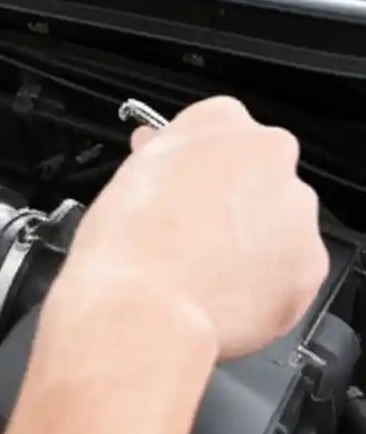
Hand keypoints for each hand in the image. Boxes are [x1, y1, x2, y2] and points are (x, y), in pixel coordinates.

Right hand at [46, 96, 326, 359]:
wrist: (141, 310)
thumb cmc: (124, 246)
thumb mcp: (125, 179)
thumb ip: (159, 158)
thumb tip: (159, 153)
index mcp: (219, 122)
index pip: (217, 131)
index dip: (193, 165)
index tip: (179, 186)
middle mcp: (269, 157)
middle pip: (256, 175)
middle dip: (230, 204)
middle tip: (186, 234)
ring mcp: (295, 212)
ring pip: (277, 224)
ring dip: (249, 244)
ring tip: (198, 272)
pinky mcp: (309, 264)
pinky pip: (287, 272)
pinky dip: (261, 286)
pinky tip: (218, 295)